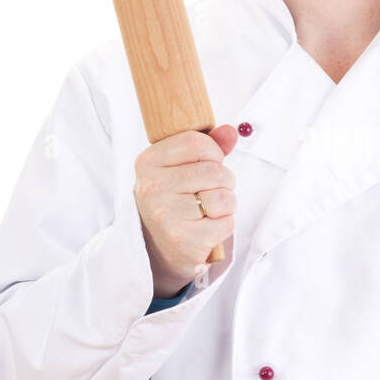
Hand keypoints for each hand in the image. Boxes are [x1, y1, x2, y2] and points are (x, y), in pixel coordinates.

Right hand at [134, 124, 237, 295]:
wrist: (158, 247)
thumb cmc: (174, 200)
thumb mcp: (180, 168)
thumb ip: (206, 147)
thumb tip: (231, 131)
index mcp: (148, 162)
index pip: (196, 142)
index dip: (214, 152)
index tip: (210, 163)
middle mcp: (152, 187)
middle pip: (214, 171)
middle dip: (225, 181)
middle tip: (213, 190)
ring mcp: (165, 214)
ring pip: (223, 197)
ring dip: (227, 204)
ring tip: (210, 209)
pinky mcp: (183, 239)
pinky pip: (226, 222)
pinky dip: (224, 225)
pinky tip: (207, 227)